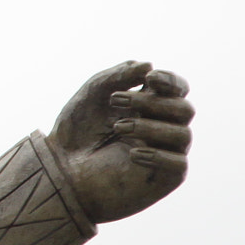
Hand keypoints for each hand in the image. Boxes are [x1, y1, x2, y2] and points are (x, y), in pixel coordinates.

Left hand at [46, 61, 191, 222]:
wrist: (60, 170)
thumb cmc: (76, 132)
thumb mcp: (92, 95)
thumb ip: (118, 76)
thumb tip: (149, 65)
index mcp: (149, 106)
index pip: (178, 89)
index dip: (171, 81)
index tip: (149, 78)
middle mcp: (162, 128)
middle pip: (184, 109)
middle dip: (152, 102)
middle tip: (116, 101)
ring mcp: (165, 153)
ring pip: (182, 134)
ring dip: (150, 126)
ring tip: (117, 127)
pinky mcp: (164, 179)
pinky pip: (179, 164)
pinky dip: (159, 155)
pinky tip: (132, 154)